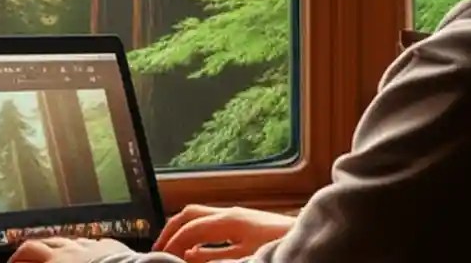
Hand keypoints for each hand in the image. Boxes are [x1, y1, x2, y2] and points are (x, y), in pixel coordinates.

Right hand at [10, 237, 132, 262]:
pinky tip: (86, 253)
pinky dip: (83, 249)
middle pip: (40, 244)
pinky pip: (93, 243)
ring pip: (66, 240)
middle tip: (22, 260)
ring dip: (54, 247)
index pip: (27, 253)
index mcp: (53, 262)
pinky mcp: (110, 246)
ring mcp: (90, 246)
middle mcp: (68, 251)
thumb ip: (45, 262)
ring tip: (51, 255)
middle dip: (27, 252)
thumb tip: (40, 261)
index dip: (17, 259)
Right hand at [155, 205, 295, 261]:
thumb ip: (215, 259)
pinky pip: (210, 223)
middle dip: (170, 231)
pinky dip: (196, 234)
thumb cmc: (280, 246)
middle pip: (189, 214)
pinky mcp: (244, 222)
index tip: (160, 259)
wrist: (312, 237)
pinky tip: (196, 252)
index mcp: (229, 220)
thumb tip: (189, 258)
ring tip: (171, 250)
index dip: (172, 244)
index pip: (189, 228)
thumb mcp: (245, 259)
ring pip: (198, 216)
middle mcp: (230, 213)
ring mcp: (237, 215)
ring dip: (182, 230)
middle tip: (157, 251)